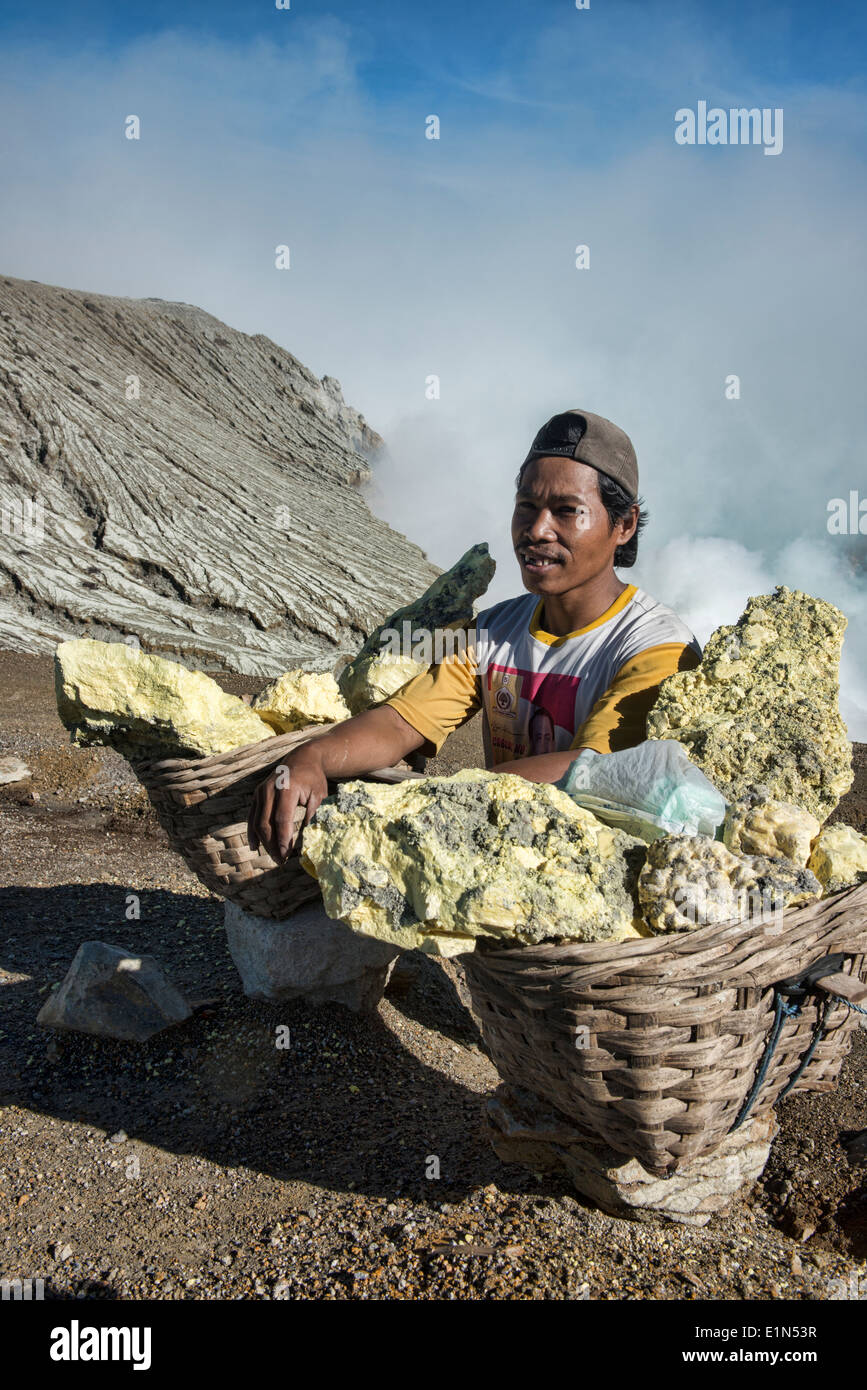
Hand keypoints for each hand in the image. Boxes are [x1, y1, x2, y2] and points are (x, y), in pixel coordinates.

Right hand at [247, 746, 328, 861]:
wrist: (302, 759)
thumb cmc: (313, 779)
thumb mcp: (318, 795)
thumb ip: (311, 814)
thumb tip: (305, 837)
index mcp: (286, 788)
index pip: (282, 819)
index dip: (282, 839)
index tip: (285, 854)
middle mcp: (270, 789)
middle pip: (266, 823)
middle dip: (272, 844)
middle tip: (281, 860)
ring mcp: (261, 791)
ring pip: (257, 822)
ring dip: (264, 842)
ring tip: (274, 857)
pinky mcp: (257, 794)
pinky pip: (252, 816)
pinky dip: (252, 833)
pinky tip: (255, 847)